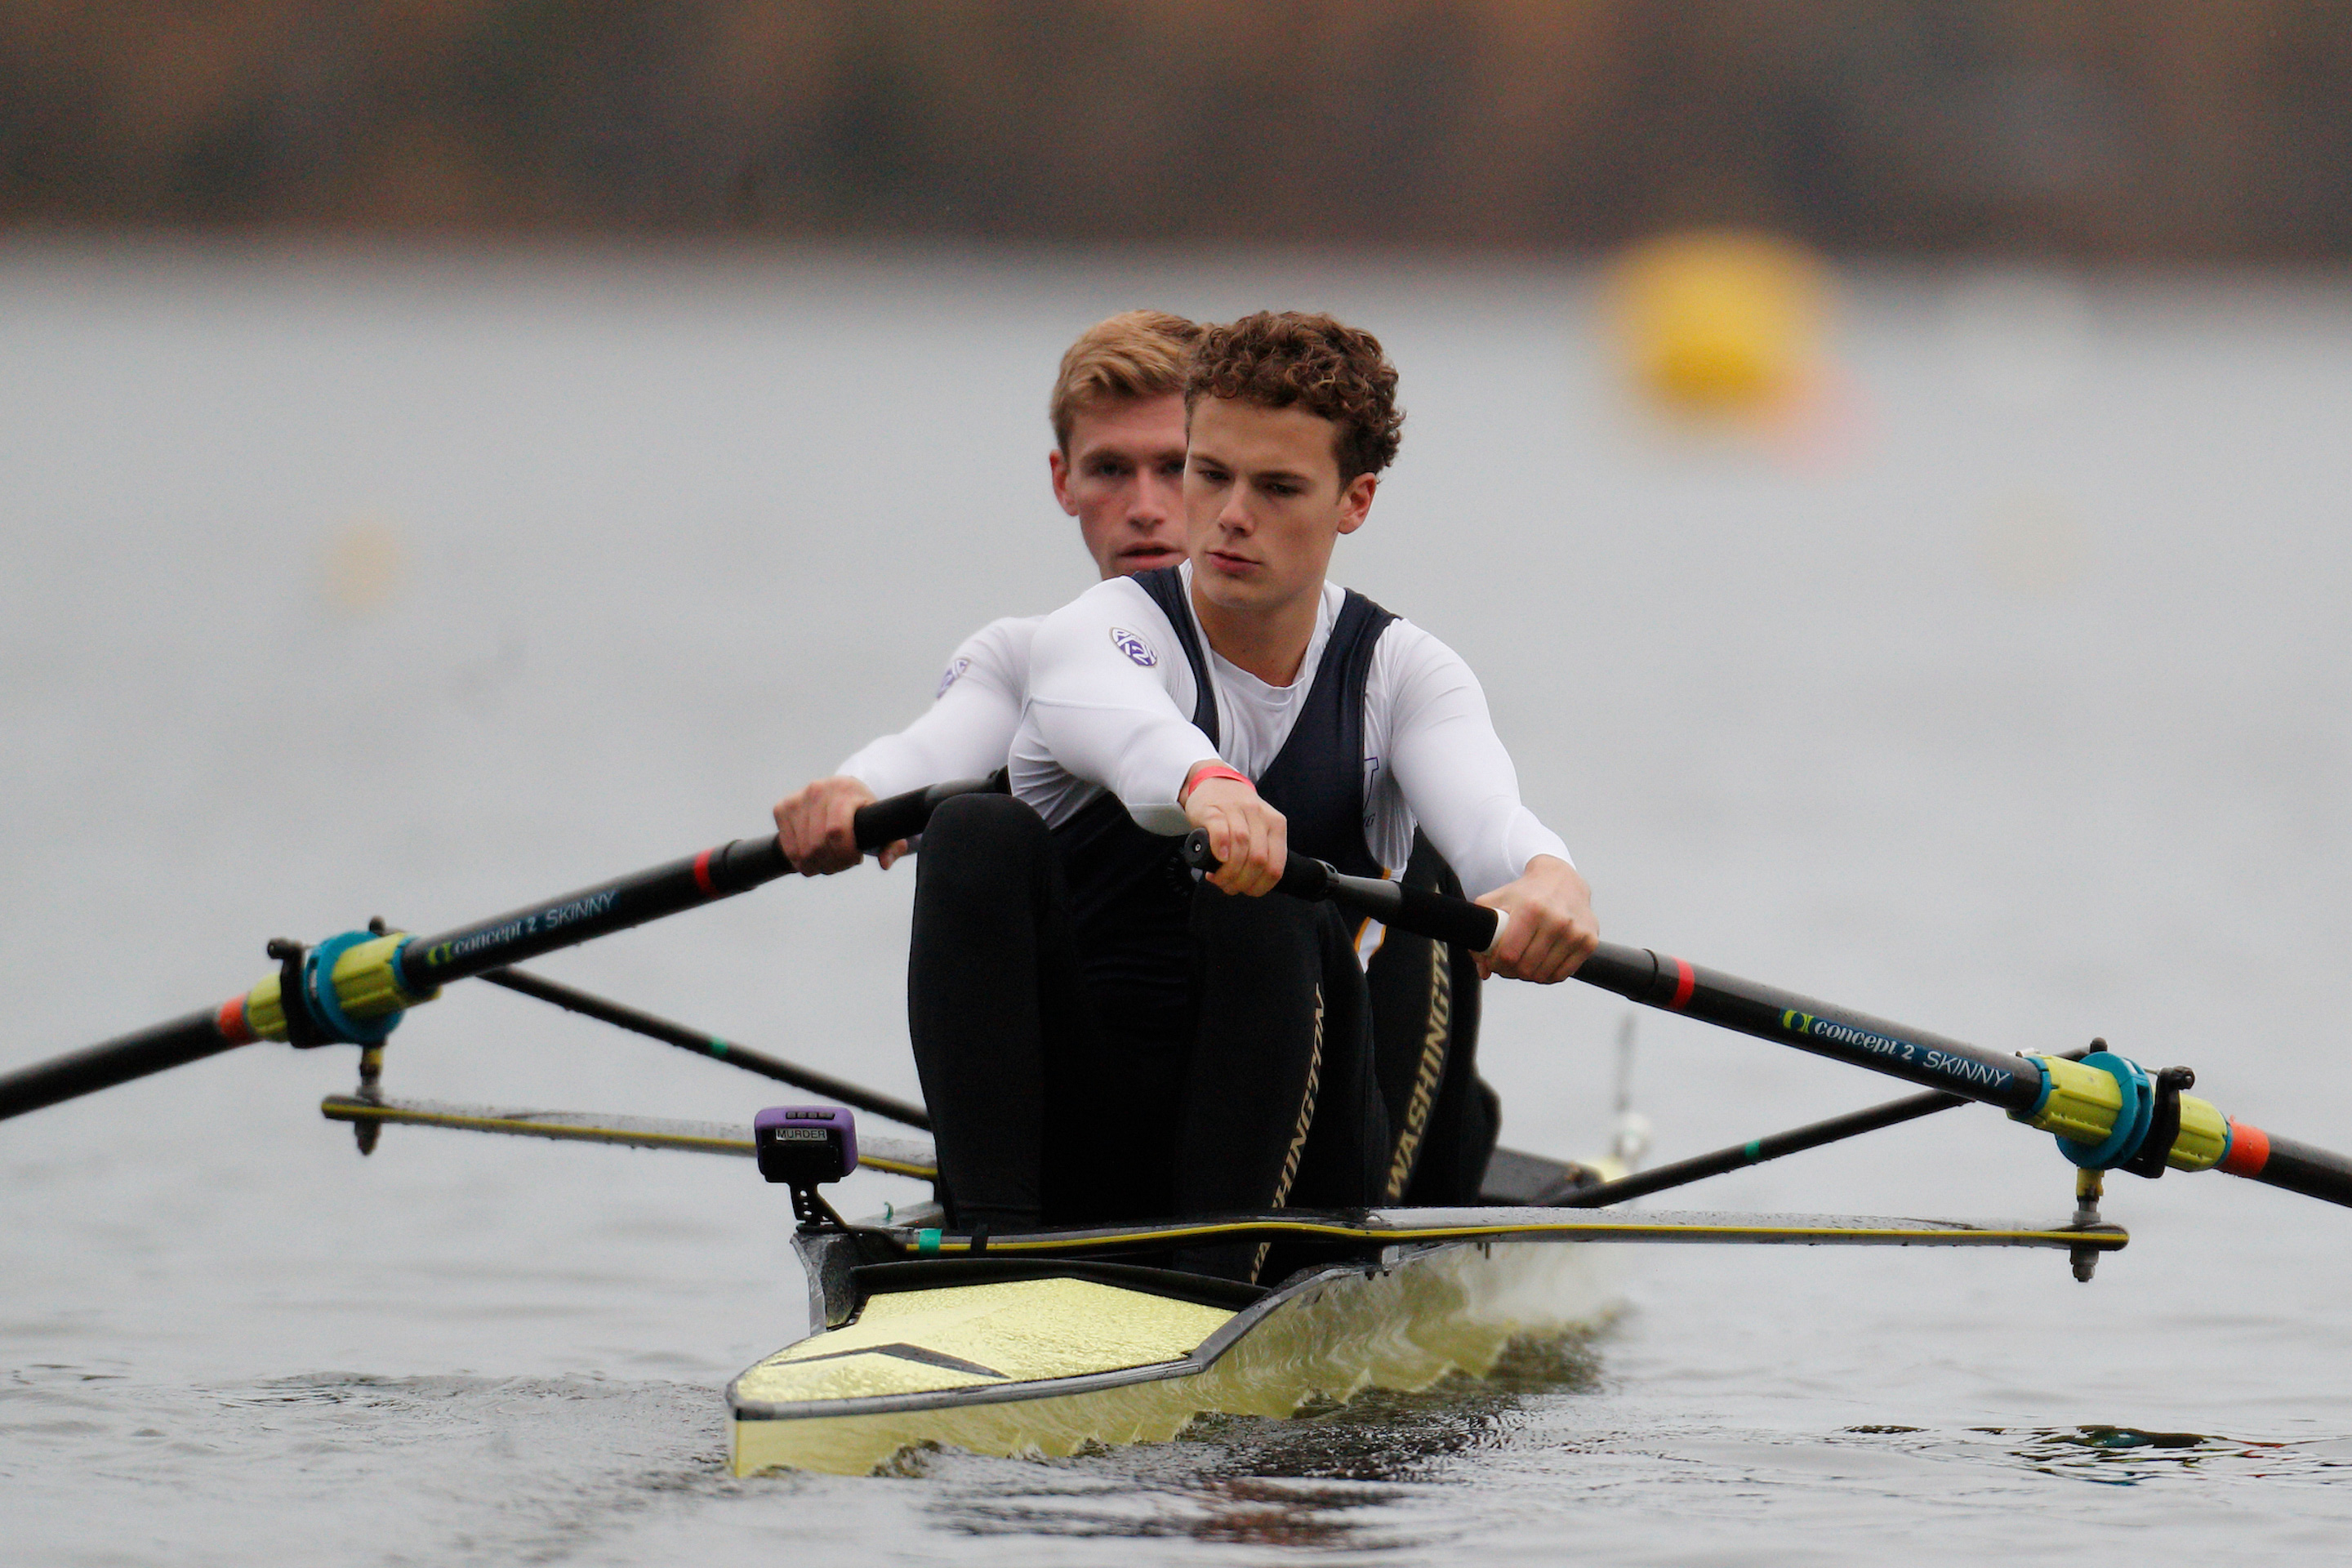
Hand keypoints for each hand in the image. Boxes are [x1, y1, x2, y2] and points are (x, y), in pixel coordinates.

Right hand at [772, 776, 905, 874]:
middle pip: (817, 844)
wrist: (841, 793)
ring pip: (801, 850)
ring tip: (829, 861)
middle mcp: (818, 789)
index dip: (844, 854)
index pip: (837, 831)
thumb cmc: (861, 813)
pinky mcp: (782, 808)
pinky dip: (800, 861)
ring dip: (816, 865)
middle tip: (842, 864)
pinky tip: (813, 857)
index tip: (855, 859)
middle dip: (832, 863)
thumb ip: (892, 845)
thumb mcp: (881, 826)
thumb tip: (884, 863)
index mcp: (845, 789)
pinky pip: (787, 847)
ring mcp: (797, 798)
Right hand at [1182, 766, 1285, 896]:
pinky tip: (1217, 859)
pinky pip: (1221, 831)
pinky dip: (1220, 849)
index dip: (1261, 886)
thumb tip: (1250, 885)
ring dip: (1228, 871)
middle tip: (1229, 886)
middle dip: (1242, 881)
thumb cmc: (1237, 813)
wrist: (1215, 782)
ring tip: (1218, 878)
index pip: (1276, 865)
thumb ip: (1260, 853)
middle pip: (1258, 859)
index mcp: (1276, 824)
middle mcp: (1260, 816)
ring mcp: (1236, 810)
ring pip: (1241, 846)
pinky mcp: (1213, 809)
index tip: (1247, 891)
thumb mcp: (1259, 828)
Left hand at [1474, 855, 1596, 982]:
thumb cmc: (1525, 893)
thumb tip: (1484, 970)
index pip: (1508, 955)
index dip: (1497, 964)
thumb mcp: (1496, 901)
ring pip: (1544, 975)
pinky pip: (1562, 974)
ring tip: (1524, 961)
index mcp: (1531, 909)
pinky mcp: (1589, 941)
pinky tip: (1542, 962)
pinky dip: (1548, 975)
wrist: (1561, 879)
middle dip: (1511, 971)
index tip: (1495, 961)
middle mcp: (1557, 920)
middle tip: (1508, 963)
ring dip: (1529, 975)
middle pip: (1525, 968)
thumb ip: (1482, 933)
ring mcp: (1576, 932)